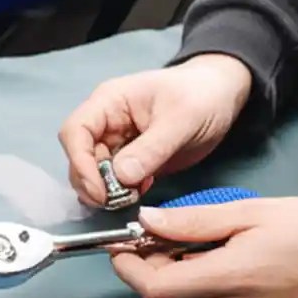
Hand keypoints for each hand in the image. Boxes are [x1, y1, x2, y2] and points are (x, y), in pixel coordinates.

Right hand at [58, 53, 251, 206]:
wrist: (222, 94)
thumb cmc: (201, 96)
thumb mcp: (181, 120)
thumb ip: (151, 149)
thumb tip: (121, 178)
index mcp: (108, 103)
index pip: (75, 131)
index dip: (80, 162)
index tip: (99, 191)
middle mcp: (106, 122)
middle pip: (79, 154)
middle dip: (90, 180)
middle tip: (112, 203)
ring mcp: (117, 140)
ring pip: (94, 169)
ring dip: (104, 189)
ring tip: (127, 201)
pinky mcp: (132, 157)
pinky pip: (115, 177)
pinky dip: (120, 191)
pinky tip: (138, 195)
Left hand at [113, 199, 297, 297]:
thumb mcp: (248, 212)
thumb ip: (193, 220)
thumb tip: (147, 220)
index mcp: (229, 277)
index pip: (155, 288)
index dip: (128, 268)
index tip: (121, 243)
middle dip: (143, 272)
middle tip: (149, 238)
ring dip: (167, 279)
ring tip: (178, 241)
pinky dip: (192, 284)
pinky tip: (205, 255)